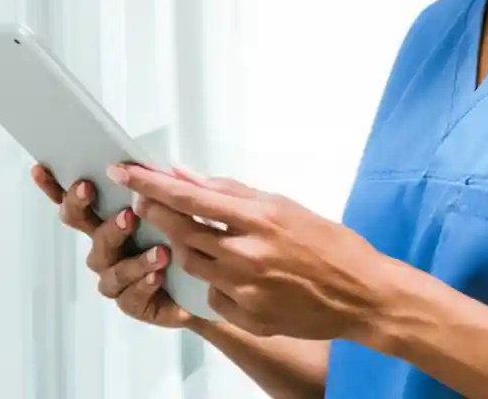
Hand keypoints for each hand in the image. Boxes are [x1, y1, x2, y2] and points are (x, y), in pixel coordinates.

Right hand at [31, 165, 190, 328]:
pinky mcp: (132, 302)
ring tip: (160, 252)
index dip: (54, 186)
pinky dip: (144, 283)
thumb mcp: (181, 208)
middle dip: (85, 209)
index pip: (77, 200)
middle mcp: (105, 247)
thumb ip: (164, 188)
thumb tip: (154, 165)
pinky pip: (130, 295)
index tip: (41, 168)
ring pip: (109, 265)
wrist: (213, 285)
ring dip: (133, 258)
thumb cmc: (190, 240)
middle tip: (116, 206)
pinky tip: (159, 275)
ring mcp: (115, 276)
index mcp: (110, 219)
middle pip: (81, 225)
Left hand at [107, 163, 389, 340]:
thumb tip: (188, 177)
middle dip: (155, 214)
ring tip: (205, 237)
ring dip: (186, 247)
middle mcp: (247, 255)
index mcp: (259, 219)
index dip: (152, 184)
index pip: (190, 198)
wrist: (362, 294)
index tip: (125, 171)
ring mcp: (246, 289)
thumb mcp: (283, 206)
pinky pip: (212, 294)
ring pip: (192, 264)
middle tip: (142, 201)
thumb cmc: (328, 244)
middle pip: (180, 232)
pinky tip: (236, 274)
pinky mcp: (248, 316)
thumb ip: (232, 193)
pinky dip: (215, 280)